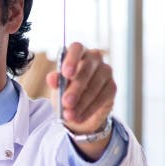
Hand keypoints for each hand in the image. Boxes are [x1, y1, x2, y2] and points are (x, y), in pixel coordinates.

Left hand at [45, 42, 116, 159]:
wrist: (77, 110)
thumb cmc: (66, 92)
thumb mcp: (57, 88)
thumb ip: (55, 82)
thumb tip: (52, 78)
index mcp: (77, 54)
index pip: (77, 48)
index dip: (71, 59)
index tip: (66, 73)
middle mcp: (94, 59)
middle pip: (87, 68)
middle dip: (75, 88)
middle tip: (66, 102)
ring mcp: (105, 71)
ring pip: (95, 85)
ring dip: (82, 102)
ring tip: (70, 115)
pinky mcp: (112, 87)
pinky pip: (103, 97)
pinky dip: (89, 109)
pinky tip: (79, 117)